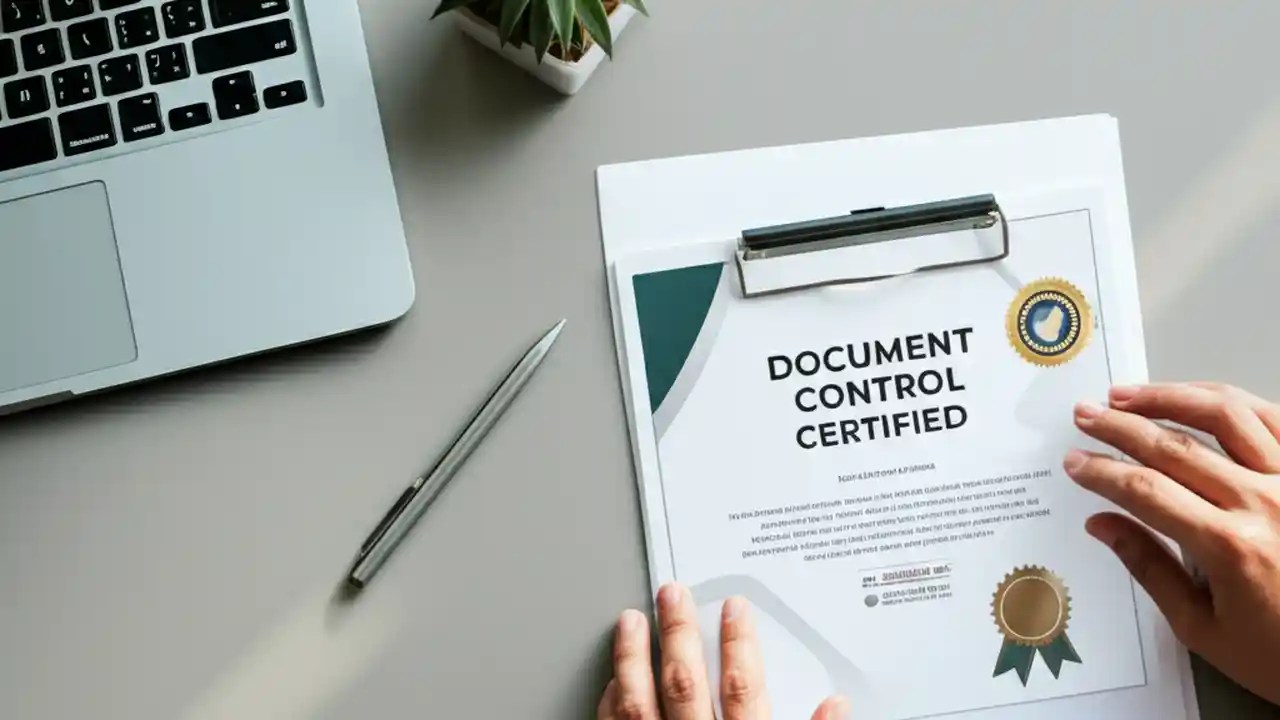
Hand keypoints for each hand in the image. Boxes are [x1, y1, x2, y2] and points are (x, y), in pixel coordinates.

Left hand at [599, 582, 850, 719]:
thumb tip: (835, 703)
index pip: (741, 689)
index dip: (738, 644)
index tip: (734, 608)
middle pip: (683, 684)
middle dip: (678, 632)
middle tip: (673, 593)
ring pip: (637, 703)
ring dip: (632, 657)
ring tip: (630, 620)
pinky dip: (613, 702)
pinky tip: (614, 679)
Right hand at [1064, 382, 1279, 704]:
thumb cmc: (1278, 653)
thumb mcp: (1203, 628)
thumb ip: (1150, 568)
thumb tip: (1101, 523)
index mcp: (1229, 547)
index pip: (1146, 491)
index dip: (1102, 471)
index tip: (1074, 461)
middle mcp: (1264, 503)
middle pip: (1175, 445)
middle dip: (1120, 426)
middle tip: (1086, 414)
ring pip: (1227, 414)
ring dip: (1170, 397)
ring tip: (1130, 395)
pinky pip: (1274, 418)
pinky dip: (1234, 400)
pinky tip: (1199, 397)